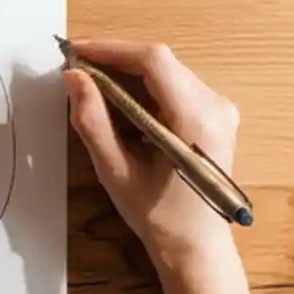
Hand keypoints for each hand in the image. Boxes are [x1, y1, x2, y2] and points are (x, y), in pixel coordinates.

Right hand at [63, 40, 239, 269]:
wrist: (195, 245)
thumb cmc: (157, 215)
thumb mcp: (116, 171)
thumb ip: (93, 121)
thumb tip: (73, 77)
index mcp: (197, 119)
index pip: (153, 60)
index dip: (111, 49)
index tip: (75, 51)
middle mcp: (216, 105)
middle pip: (160, 62)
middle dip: (114, 59)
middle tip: (76, 69)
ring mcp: (220, 108)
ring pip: (166, 71)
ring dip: (126, 72)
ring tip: (91, 85)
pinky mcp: (215, 114)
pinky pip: (174, 85)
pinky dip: (142, 86)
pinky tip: (118, 100)